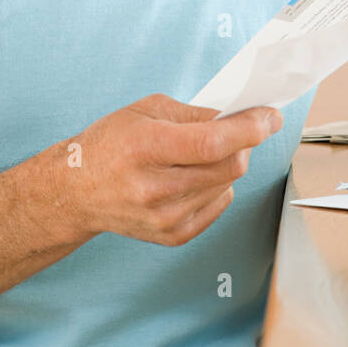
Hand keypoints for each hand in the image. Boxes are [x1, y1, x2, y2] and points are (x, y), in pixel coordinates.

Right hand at [61, 94, 282, 245]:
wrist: (78, 191)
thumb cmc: (110, 145)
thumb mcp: (147, 111)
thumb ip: (195, 113)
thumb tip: (238, 116)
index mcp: (146, 148)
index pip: (212, 142)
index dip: (249, 128)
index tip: (269, 117)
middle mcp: (155, 187)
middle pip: (228, 165)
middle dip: (242, 142)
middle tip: (236, 128)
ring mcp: (165, 217)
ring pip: (228, 184)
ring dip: (227, 164)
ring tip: (198, 154)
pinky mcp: (173, 235)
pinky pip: (219, 204)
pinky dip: (217, 186)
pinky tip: (193, 176)